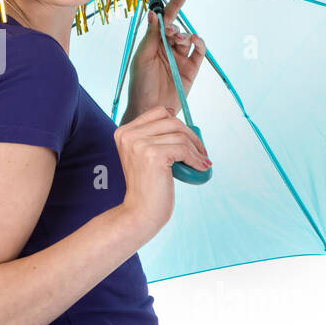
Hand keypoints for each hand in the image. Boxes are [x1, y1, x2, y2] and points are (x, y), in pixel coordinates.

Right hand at [113, 105, 210, 242]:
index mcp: (124, 132)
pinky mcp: (153, 155)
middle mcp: (128, 135)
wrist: (140, 212)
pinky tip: (201, 167)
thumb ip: (156, 137)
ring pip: (180, 136)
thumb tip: (183, 123)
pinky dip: (197, 159)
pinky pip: (184, 149)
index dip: (178, 123)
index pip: (158, 112)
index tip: (189, 139)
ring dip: (196, 149)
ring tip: (201, 161)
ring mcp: (139, 144)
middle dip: (191, 135)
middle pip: (171, 121)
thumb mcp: (146, 155)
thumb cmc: (147, 186)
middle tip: (201, 151)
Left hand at [123, 0, 206, 122]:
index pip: (164, 20)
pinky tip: (196, 40)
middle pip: (177, 28)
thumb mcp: (142, 57)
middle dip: (175, 26)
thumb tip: (154, 14)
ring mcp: (180, 58)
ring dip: (185, 36)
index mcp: (152, 43)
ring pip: (188, 38)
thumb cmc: (140, 84)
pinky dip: (199, 44)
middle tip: (170, 33)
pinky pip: (199, 52)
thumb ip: (151, 36)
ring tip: (179, 42)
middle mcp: (167, 48)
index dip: (174, 5)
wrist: (149, 108)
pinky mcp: (191, 69)